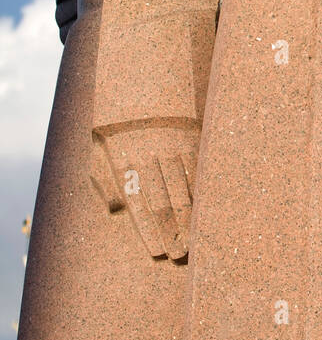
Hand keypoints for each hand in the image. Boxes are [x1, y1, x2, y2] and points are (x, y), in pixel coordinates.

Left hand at [90, 124, 198, 260]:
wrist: (139, 84)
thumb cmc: (117, 125)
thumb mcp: (98, 146)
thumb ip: (102, 178)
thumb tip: (116, 208)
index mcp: (123, 161)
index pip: (137, 204)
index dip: (149, 229)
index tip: (157, 251)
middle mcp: (148, 156)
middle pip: (162, 200)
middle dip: (170, 231)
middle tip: (179, 254)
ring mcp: (171, 147)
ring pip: (183, 188)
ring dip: (189, 218)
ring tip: (194, 241)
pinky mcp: (189, 137)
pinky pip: (197, 169)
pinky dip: (201, 192)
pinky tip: (205, 211)